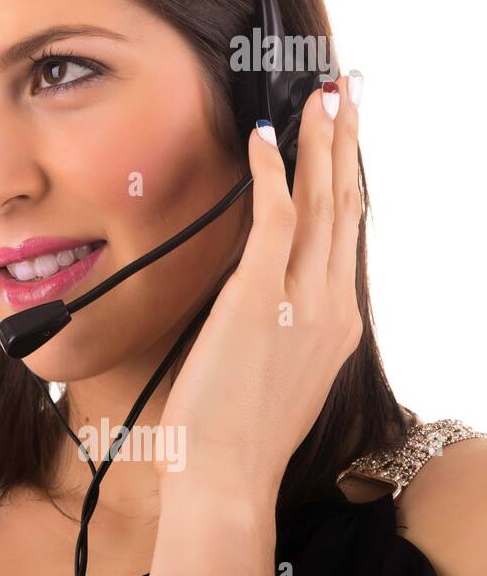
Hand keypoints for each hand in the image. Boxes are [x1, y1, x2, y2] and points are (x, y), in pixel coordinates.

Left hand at [154, 73, 363, 501]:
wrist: (227, 478)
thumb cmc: (239, 437)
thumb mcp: (278, 376)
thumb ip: (280, 329)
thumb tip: (259, 297)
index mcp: (336, 325)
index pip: (346, 237)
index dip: (346, 183)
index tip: (346, 146)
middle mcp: (330, 307)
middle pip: (344, 208)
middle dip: (345, 147)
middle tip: (348, 97)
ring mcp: (299, 302)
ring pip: (319, 205)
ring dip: (320, 145)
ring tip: (322, 99)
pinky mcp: (257, 300)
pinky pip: (271, 222)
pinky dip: (270, 175)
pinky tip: (265, 138)